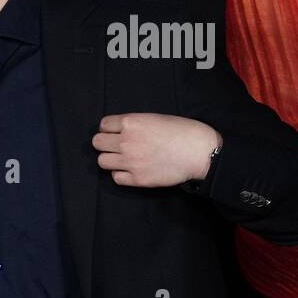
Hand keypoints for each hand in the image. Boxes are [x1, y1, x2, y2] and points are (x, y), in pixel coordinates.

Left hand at [92, 113, 221, 186]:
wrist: (201, 152)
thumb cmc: (183, 132)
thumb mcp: (155, 118)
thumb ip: (135, 124)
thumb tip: (119, 130)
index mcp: (131, 122)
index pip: (103, 125)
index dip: (109, 128)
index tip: (116, 132)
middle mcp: (126, 141)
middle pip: (97, 143)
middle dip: (105, 143)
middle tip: (117, 146)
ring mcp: (130, 161)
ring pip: (102, 161)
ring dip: (111, 159)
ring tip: (124, 158)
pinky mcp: (137, 179)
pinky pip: (115, 177)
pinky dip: (121, 174)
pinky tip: (132, 170)